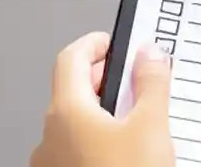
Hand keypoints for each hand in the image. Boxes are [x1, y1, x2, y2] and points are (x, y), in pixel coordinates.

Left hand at [30, 32, 174, 166]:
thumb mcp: (150, 128)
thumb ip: (151, 85)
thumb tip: (149, 55)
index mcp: (66, 111)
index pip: (71, 58)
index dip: (95, 45)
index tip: (115, 44)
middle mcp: (49, 135)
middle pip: (73, 90)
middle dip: (105, 80)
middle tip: (136, 83)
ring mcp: (50, 160)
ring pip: (76, 123)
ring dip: (102, 114)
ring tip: (136, 123)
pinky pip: (76, 148)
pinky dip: (97, 139)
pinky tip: (124, 152)